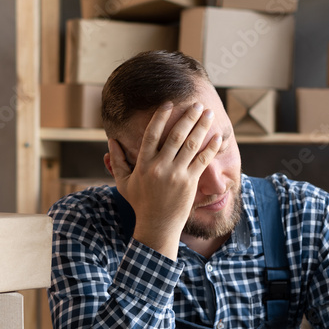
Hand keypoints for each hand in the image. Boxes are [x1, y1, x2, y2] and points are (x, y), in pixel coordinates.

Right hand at [106, 102, 220, 259]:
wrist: (157, 225)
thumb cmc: (140, 203)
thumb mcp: (123, 182)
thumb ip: (117, 160)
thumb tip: (110, 140)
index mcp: (143, 164)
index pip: (152, 134)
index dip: (160, 117)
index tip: (168, 103)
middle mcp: (160, 166)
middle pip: (175, 135)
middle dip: (187, 117)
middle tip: (196, 103)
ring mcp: (176, 174)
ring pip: (191, 145)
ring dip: (201, 126)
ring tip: (208, 113)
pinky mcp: (189, 183)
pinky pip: (202, 161)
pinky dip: (211, 147)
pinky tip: (217, 135)